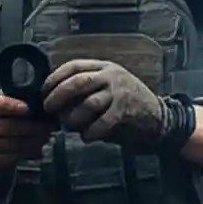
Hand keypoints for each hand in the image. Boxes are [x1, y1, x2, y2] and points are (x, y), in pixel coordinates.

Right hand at [0, 93, 56, 170]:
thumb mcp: (2, 108)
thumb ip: (18, 105)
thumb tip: (43, 107)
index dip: (10, 106)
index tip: (28, 109)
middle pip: (6, 126)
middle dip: (31, 127)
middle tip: (49, 128)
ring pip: (8, 143)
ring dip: (31, 142)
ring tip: (45, 139)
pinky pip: (7, 158)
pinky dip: (24, 154)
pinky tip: (36, 150)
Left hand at [41, 59, 163, 146]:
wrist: (158, 117)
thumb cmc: (126, 104)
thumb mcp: (107, 86)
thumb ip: (85, 88)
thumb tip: (54, 99)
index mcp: (103, 67)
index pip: (73, 66)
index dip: (54, 78)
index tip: (44, 92)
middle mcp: (111, 76)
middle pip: (77, 82)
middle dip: (58, 96)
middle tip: (49, 109)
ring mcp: (119, 93)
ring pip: (87, 104)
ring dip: (73, 118)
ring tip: (69, 126)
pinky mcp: (125, 111)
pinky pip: (102, 123)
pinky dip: (90, 132)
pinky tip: (86, 137)